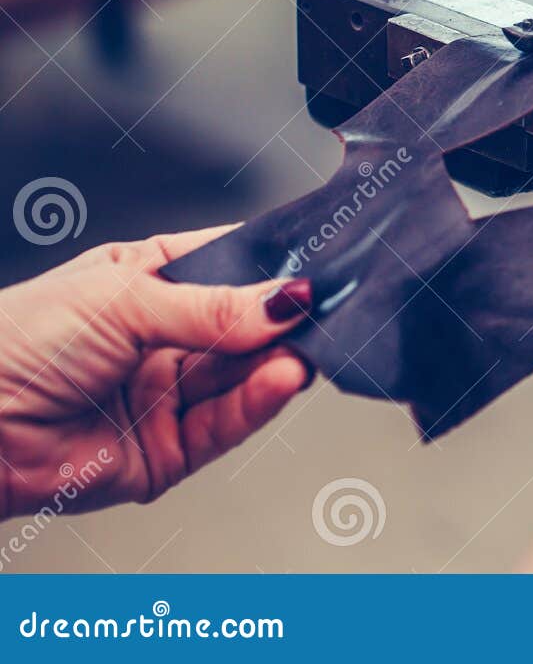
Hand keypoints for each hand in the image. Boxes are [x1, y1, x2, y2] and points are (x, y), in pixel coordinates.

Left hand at [0, 227, 312, 520]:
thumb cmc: (15, 342)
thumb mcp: (125, 299)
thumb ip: (214, 306)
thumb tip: (286, 299)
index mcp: (148, 283)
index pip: (228, 267)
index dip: (270, 267)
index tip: (312, 267)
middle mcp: (162, 340)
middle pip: (245, 328)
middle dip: (282, 320)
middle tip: (317, 312)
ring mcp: (166, 396)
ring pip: (243, 377)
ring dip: (277, 362)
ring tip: (301, 347)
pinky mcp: (167, 451)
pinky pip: (227, 425)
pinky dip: (260, 402)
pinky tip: (281, 377)